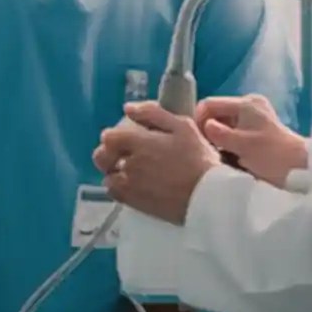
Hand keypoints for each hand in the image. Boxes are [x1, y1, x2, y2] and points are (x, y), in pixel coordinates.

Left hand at [93, 102, 220, 224]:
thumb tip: (128, 108)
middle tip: (125, 156)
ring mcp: (129, 186)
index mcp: (136, 143)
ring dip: (115, 173)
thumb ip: (152, 113)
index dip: (114, 138)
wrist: (210, 196)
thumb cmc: (198, 159)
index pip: (108, 137)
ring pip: (108, 177)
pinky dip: (121, 189)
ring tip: (133, 174)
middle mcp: (127, 164)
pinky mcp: (135, 204)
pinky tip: (137, 187)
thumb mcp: (182, 127)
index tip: (125, 140)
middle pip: (101, 158)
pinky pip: (116, 194)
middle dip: (108, 155)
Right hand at [195, 94, 307, 187]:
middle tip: (204, 147)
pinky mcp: (254, 128)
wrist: (298, 169)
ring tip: (214, 152)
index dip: (199, 119)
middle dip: (207, 128)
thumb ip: (218, 133)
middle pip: (215, 112)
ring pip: (222, 122)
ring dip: (216, 136)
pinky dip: (225, 140)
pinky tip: (224, 152)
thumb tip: (204, 127)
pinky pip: (231, 129)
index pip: (209, 104)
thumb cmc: (271, 155)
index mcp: (245, 104)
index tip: (196, 138)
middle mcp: (248, 105)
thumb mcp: (242, 145)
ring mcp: (252, 116)